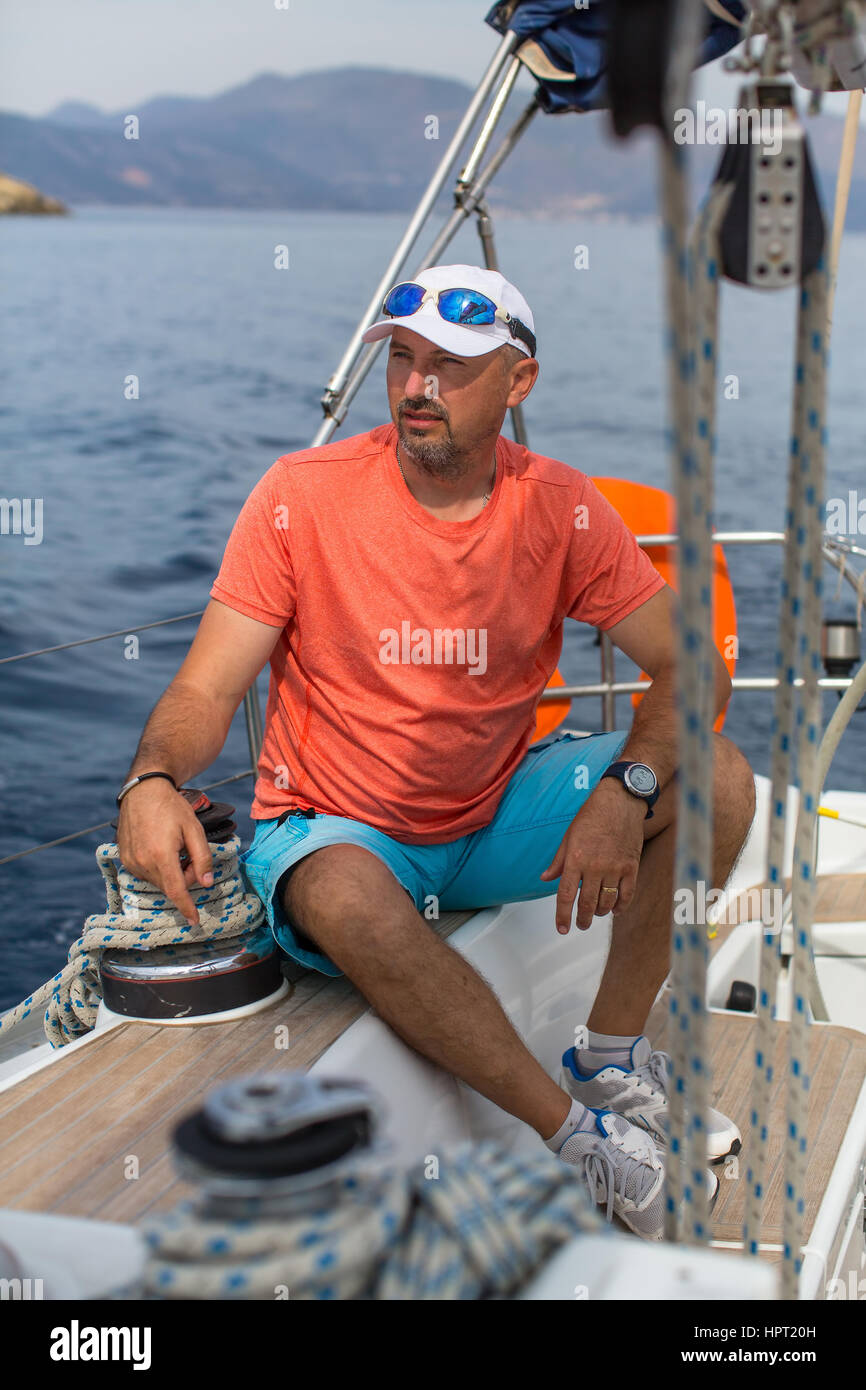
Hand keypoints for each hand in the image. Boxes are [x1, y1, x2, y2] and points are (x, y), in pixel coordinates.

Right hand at [116, 780, 213, 924]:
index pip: (176, 891)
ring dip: (171, 873)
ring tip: (175, 848)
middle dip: (185, 877)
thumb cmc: (171, 808)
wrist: (143, 791)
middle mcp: (143, 862)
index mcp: (161, 856)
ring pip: (158, 881)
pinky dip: (158, 869)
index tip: (194, 921)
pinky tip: (161, 849)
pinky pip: (146, 874)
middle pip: (170, 886)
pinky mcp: (125, 859)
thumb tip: (207, 883)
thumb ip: (203, 858)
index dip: (186, 907)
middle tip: (190, 855)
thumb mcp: (194, 829)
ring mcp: (131, 862)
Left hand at [539, 781, 643, 932]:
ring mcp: (615, 867)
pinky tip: (615, 910)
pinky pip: (627, 894)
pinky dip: (620, 906)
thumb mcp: (569, 836)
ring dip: (600, 913)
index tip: (562, 928)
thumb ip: (558, 861)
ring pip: (607, 902)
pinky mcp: (631, 866)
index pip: (566, 895)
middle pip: (587, 904)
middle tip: (580, 925)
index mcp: (575, 859)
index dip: (563, 916)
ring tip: (595, 913)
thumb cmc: (592, 816)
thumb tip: (546, 879)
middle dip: (582, 919)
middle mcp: (595, 866)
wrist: (620, 801)